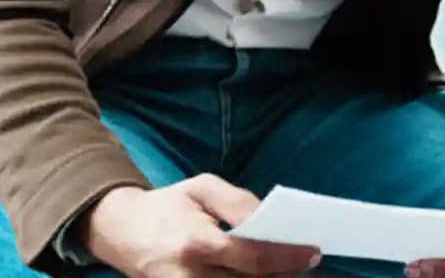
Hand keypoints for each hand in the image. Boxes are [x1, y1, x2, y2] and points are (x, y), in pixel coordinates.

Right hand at [78, 173, 321, 276]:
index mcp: (197, 242)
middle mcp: (190, 275)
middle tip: (306, 263)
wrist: (118, 230)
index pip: (253, 257)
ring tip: (287, 269)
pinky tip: (264, 275)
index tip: (314, 252)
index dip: (288, 257)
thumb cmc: (168, 205)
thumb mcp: (202, 187)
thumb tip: (270, 219)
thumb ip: (239, 202)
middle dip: (284, 274)